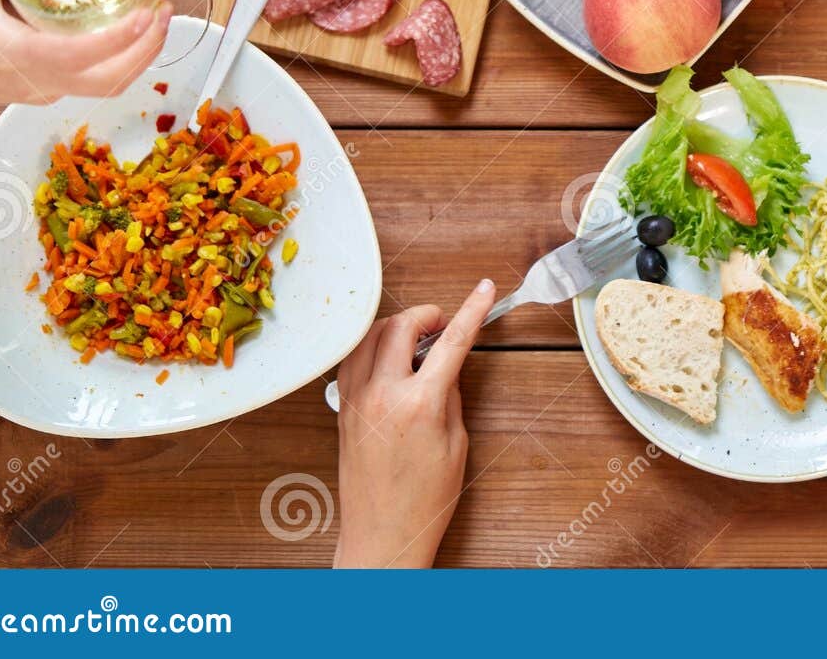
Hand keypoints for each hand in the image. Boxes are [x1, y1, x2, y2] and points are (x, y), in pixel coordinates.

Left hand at [334, 278, 496, 568]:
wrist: (381, 536)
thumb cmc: (424, 501)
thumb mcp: (456, 445)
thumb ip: (450, 395)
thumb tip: (445, 365)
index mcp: (419, 405)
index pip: (451, 342)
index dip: (471, 310)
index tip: (484, 290)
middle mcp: (382, 396)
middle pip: (401, 326)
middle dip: (428, 314)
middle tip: (445, 323)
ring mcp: (356, 401)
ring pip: (369, 336)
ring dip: (396, 326)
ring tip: (417, 340)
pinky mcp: (342, 410)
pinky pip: (352, 359)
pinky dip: (370, 347)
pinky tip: (387, 358)